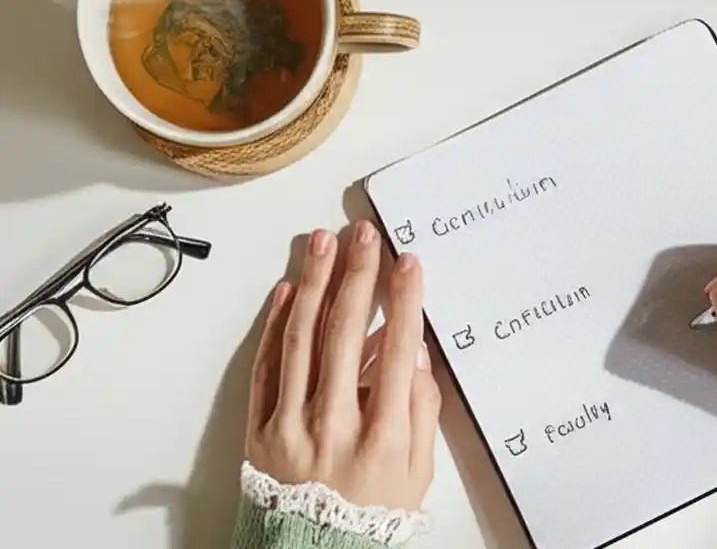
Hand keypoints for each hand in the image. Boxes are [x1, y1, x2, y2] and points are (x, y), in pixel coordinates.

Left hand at [245, 220, 440, 509]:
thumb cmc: (371, 515)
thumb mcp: (417, 472)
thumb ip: (419, 411)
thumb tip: (413, 354)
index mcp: (380, 438)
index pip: (393, 353)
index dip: (402, 302)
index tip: (407, 264)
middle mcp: (333, 426)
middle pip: (342, 334)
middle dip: (355, 276)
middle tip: (363, 236)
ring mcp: (291, 425)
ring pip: (299, 340)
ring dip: (312, 284)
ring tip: (321, 244)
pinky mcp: (261, 428)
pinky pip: (267, 366)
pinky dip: (275, 324)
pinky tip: (286, 290)